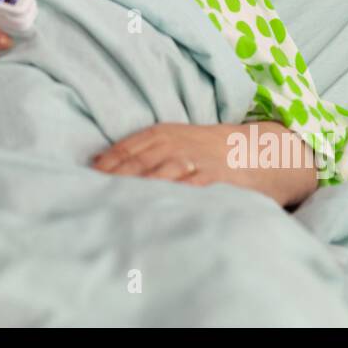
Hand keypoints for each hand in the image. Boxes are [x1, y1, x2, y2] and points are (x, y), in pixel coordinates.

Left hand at [90, 122, 317, 208]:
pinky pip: (188, 190)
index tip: (82, 185)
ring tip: (113, 210)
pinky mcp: (214, 180)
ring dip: (135, 193)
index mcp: (162, 134)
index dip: (104, 168)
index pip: (124, 151)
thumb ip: (145, 153)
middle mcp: (175, 145)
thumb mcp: (177, 140)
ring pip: (158, 177)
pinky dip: (170, 200)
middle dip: (112, 183)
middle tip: (89, 202)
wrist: (265, 149)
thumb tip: (100, 169)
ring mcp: (195, 162)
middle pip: (135, 166)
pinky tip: (153, 213)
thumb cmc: (212, 150)